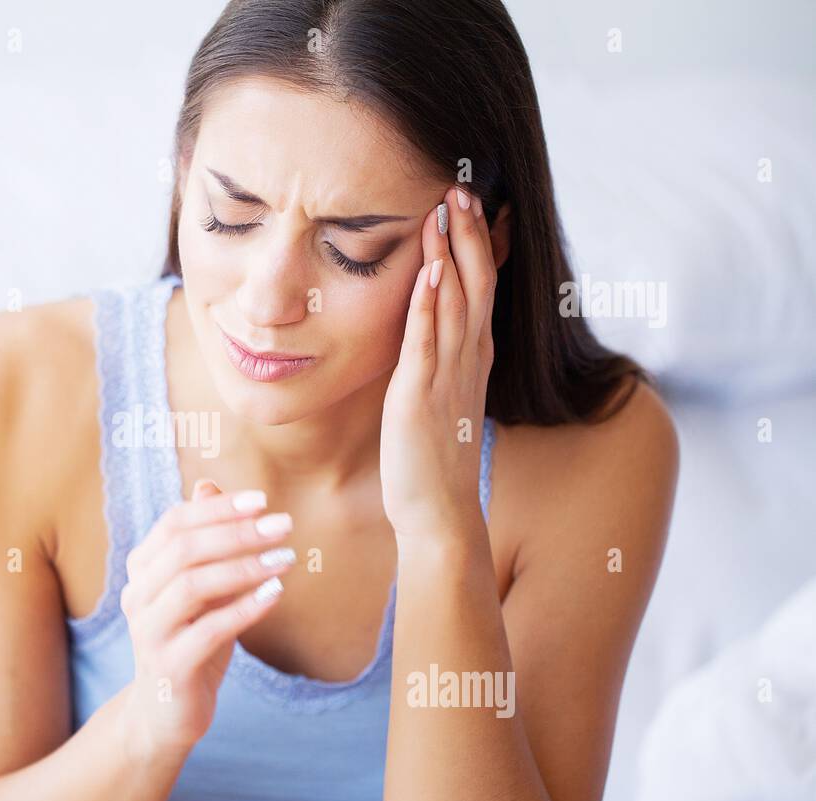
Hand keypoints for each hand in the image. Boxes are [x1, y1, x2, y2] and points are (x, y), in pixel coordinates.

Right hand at [119, 478, 293, 759]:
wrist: (165, 714)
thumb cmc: (189, 642)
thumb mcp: (201, 589)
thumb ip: (204, 542)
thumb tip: (209, 486)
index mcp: (142, 571)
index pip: (174, 524)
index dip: (218, 509)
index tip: (262, 500)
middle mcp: (137, 596)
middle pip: (184, 549)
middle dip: (237, 532)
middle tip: (283, 525)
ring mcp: (149, 632)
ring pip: (192, 585)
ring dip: (244, 567)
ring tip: (286, 559)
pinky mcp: (169, 667)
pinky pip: (208, 630)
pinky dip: (245, 608)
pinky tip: (276, 593)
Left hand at [380, 185, 496, 542]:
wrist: (441, 512)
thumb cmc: (434, 458)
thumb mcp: (440, 396)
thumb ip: (438, 359)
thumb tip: (430, 329)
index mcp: (472, 357)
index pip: (480, 287)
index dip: (475, 244)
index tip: (467, 203)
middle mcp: (468, 360)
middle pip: (476, 282)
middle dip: (469, 234)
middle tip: (461, 186)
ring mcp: (448, 376)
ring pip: (457, 301)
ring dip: (451, 254)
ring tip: (447, 208)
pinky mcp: (421, 396)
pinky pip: (429, 341)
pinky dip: (431, 304)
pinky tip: (431, 271)